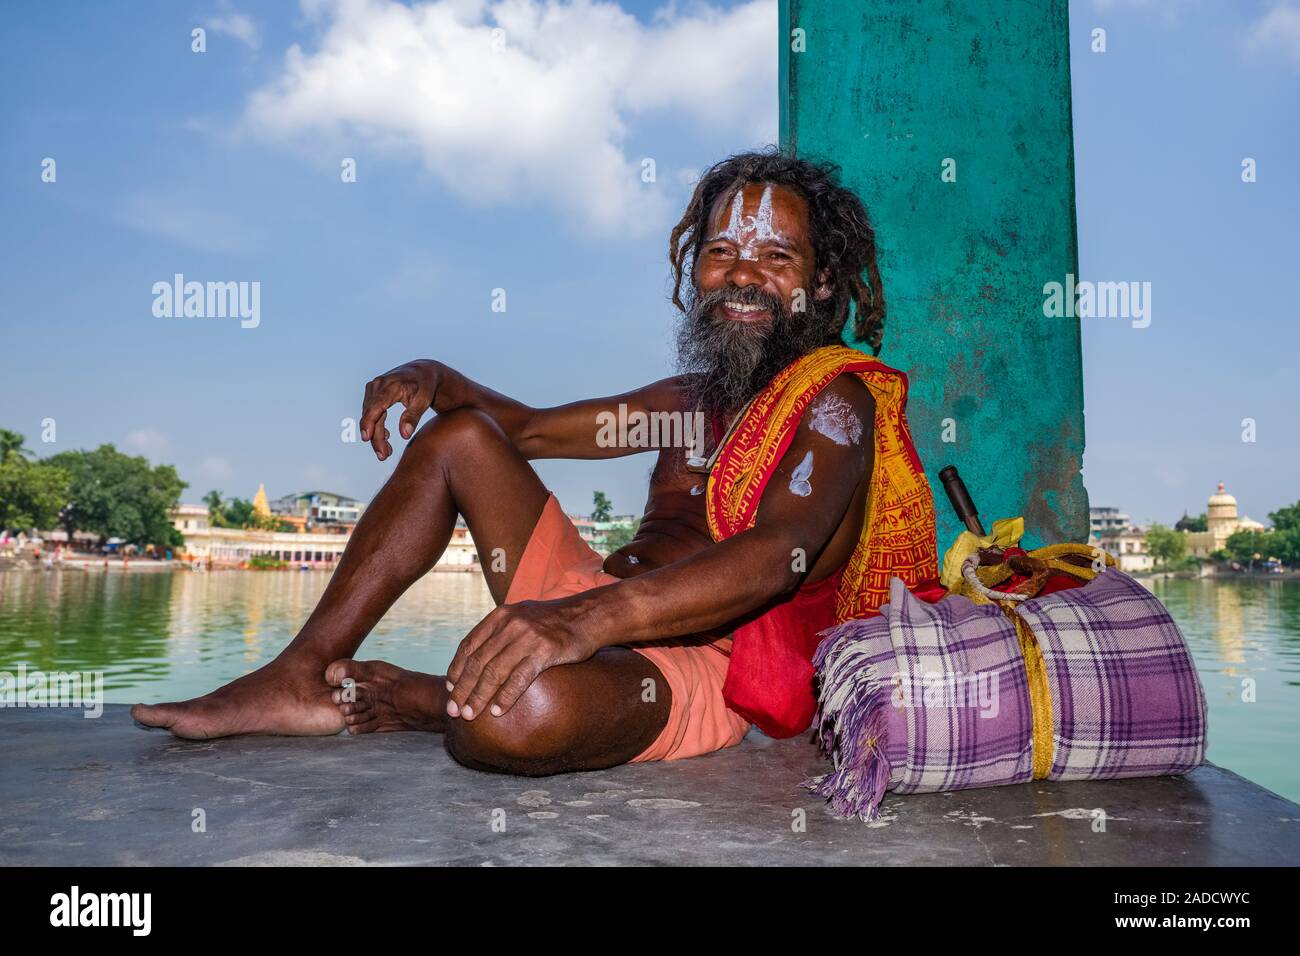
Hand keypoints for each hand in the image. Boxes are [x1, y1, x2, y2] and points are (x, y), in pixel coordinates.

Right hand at [359, 360, 438, 459]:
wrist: (423, 371)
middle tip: (383, 456)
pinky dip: (377, 426)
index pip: (375, 406)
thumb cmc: (425, 386)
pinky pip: (371, 412)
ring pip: (369, 416)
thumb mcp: (423, 401)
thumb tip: (404, 435)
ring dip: (375, 435)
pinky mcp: (374, 393)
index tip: (366, 438)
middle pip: (371, 414)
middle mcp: (378, 385)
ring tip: (385, 452)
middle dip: (375, 437)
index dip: (369, 422)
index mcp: (391, 385)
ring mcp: (374, 388)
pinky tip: (386, 438)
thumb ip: (413, 416)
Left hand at [445, 601, 598, 719]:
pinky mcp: (545, 651)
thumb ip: (502, 632)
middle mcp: (510, 624)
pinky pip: (519, 679)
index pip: (469, 645)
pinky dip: (506, 697)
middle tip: (454, 711)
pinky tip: (498, 711)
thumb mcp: (523, 616)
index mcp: (501, 615)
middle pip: (477, 662)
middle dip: (462, 689)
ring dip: (479, 697)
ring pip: (493, 672)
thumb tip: (480, 657)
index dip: (456, 669)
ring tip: (470, 715)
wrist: (590, 615)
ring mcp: (527, 637)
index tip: (450, 688)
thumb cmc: (555, 621)